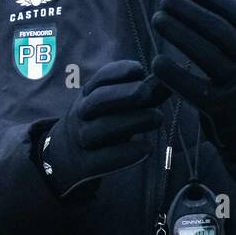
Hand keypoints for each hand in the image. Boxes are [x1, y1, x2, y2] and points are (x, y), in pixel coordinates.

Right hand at [34, 59, 170, 197]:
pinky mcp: (84, 165)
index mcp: (89, 93)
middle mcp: (81, 114)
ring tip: (158, 117)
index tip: (140, 70)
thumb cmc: (102, 124)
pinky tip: (147, 148)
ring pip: (100, 129)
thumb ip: (145, 95)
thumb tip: (170, 80)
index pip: (100, 78)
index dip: (118, 71)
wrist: (65, 158)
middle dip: (122, 94)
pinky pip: (102, 159)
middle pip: (97, 100)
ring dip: (130, 121)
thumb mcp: (117, 107)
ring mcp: (81, 139)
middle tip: (146, 92)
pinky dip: (125, 154)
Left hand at [150, 0, 235, 149]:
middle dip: (190, 12)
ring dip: (178, 34)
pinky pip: (194, 88)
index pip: (234, 11)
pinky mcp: (220, 107)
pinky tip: (156, 61)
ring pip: (205, 55)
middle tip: (164, 0)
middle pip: (218, 30)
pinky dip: (174, 74)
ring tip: (157, 19)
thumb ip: (221, 2)